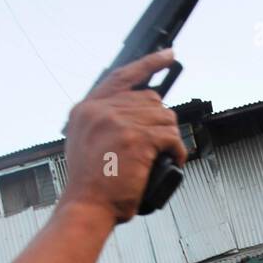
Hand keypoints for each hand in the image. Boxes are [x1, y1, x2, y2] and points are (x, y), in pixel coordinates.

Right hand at [60, 50, 188, 223]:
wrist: (87, 207)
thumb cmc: (90, 186)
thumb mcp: (85, 144)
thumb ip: (103, 123)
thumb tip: (135, 113)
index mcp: (86, 109)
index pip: (122, 76)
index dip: (148, 64)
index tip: (167, 55)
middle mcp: (100, 110)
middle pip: (149, 99)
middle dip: (160, 121)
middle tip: (160, 143)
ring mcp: (118, 121)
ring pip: (163, 117)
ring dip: (170, 137)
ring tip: (164, 154)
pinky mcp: (137, 138)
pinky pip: (170, 136)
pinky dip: (177, 150)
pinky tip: (174, 159)